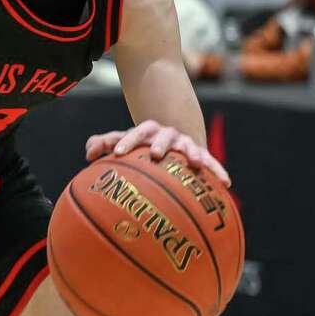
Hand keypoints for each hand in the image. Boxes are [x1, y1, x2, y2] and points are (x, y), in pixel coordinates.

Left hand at [85, 119, 231, 186]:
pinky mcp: (200, 155)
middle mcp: (167, 135)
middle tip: (156, 153)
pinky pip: (211, 163)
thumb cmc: (139, 145)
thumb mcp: (121, 143)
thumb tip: (88, 154)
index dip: (126, 141)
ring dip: (192, 153)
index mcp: (147, 132)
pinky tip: (226, 184)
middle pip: (164, 136)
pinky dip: (218, 171)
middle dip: (160, 143)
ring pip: (190, 146)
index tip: (117, 153)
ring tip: (194, 163)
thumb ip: (103, 144)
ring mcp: (185, 144)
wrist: (169, 137)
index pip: (135, 133)